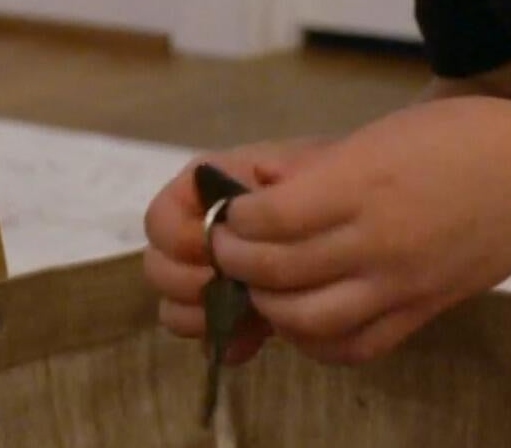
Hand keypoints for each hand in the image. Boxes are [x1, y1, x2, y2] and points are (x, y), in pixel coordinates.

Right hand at [142, 138, 328, 363]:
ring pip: (174, 308)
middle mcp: (196, 236)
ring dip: (202, 313)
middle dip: (188, 280)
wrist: (352, 213)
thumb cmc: (327, 180)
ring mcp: (210, 277)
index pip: (159, 220)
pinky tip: (252, 338)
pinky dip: (224, 340)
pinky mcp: (229, 311)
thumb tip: (243, 206)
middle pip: (158, 269)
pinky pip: (208, 337)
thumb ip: (267, 188)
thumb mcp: (304, 171)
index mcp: (202, 192)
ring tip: (242, 310)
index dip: (180, 236)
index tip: (216, 245)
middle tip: (230, 283)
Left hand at [209, 95, 510, 364]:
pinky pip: (355, 345)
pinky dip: (316, 342)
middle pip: (278, 270)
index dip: (236, 221)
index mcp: (366, 183)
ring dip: (269, 305)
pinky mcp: (422, 311)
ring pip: (307, 319)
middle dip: (236, 262)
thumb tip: (262, 182)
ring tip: (260, 283)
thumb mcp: (389, 130)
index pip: (272, 219)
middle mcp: (378, 239)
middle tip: (228, 249)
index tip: (231, 212)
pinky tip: (305, 321)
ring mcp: (401, 283)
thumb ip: (323, 163)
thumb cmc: (470, 136)